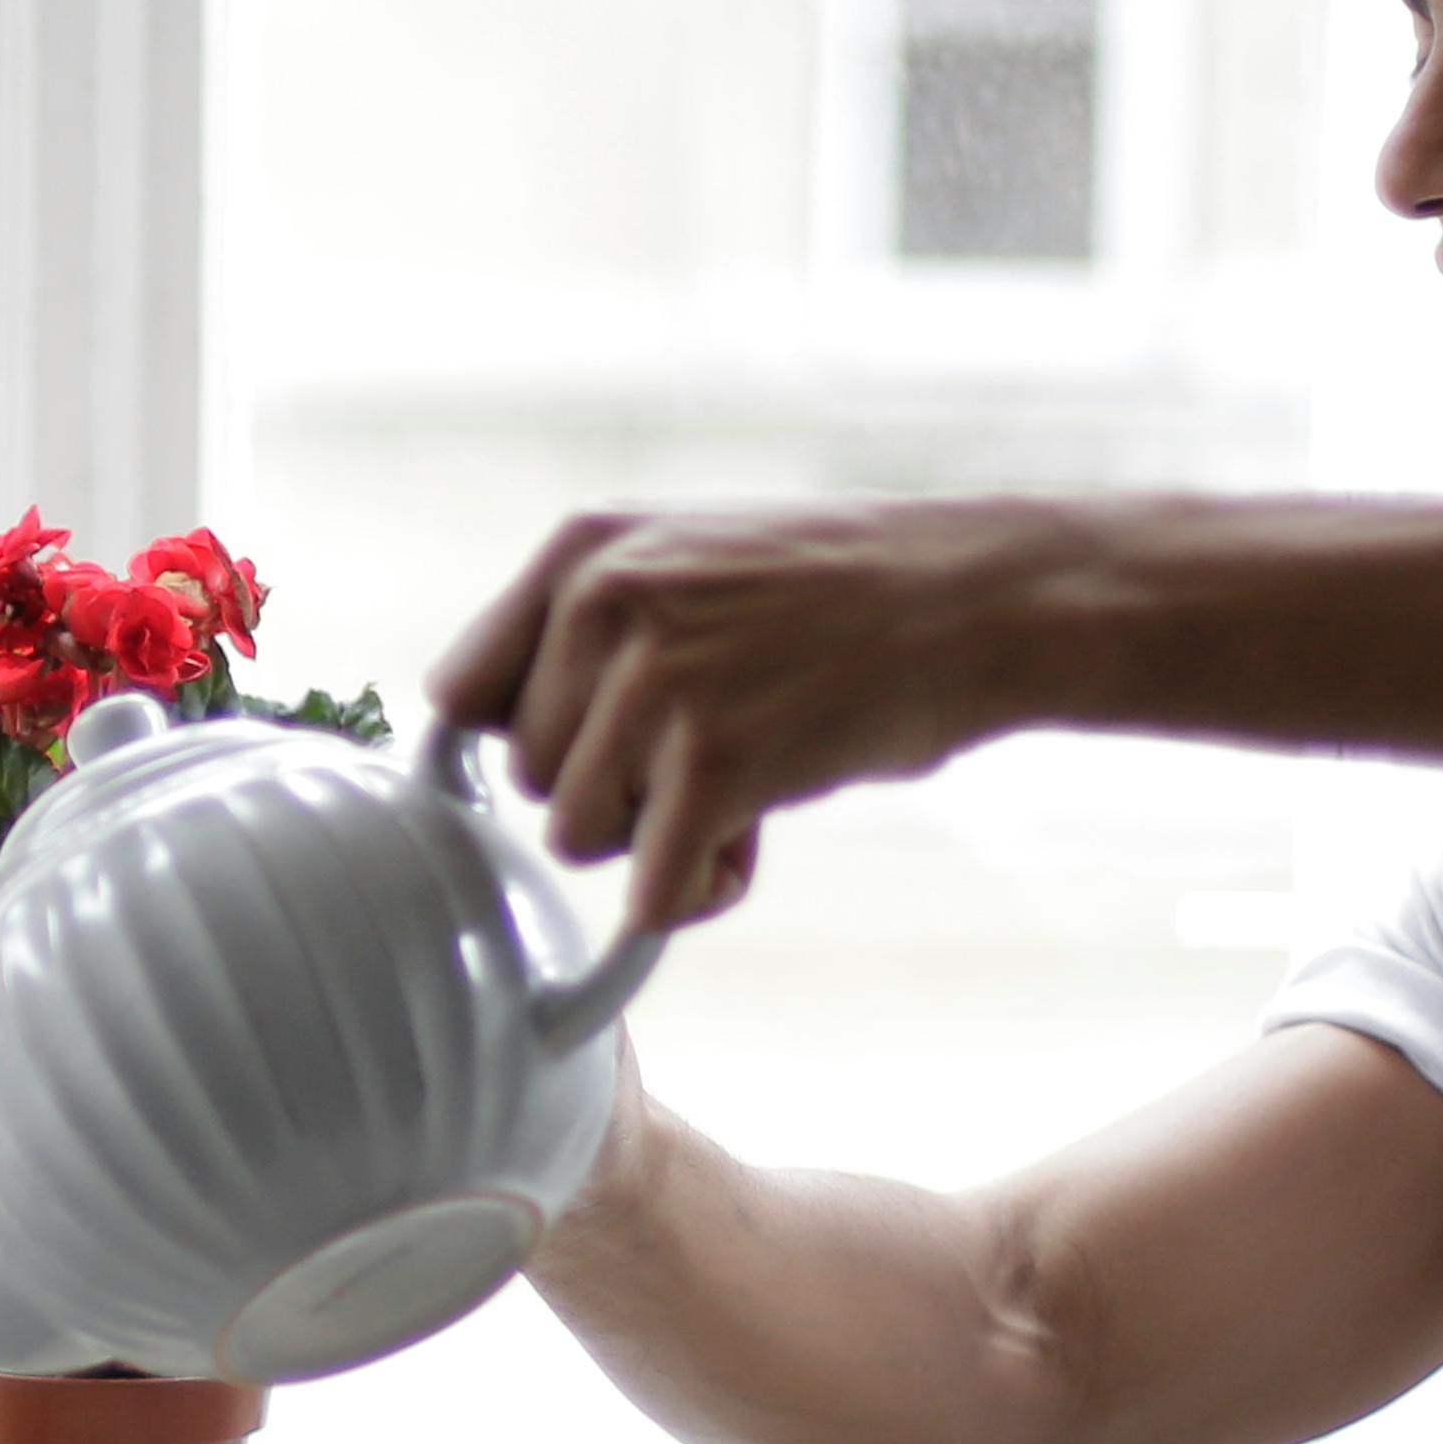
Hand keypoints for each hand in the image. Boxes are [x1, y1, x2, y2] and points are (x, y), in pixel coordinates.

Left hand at [431, 500, 1049, 936]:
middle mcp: (605, 604)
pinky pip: (650, 891)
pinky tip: (754, 837)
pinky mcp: (716, 764)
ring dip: (660, 837)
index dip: (531, 743)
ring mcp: (658, 682)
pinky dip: (696, 891)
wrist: (979, 599)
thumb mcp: (687, 561)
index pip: (463, 693)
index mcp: (584, 551)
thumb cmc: (838, 595)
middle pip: (532, 779)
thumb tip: (466, 734)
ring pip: (580, 839)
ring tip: (746, 780)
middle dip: (618, 788)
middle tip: (718, 745)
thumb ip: (585, 630)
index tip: (591, 756)